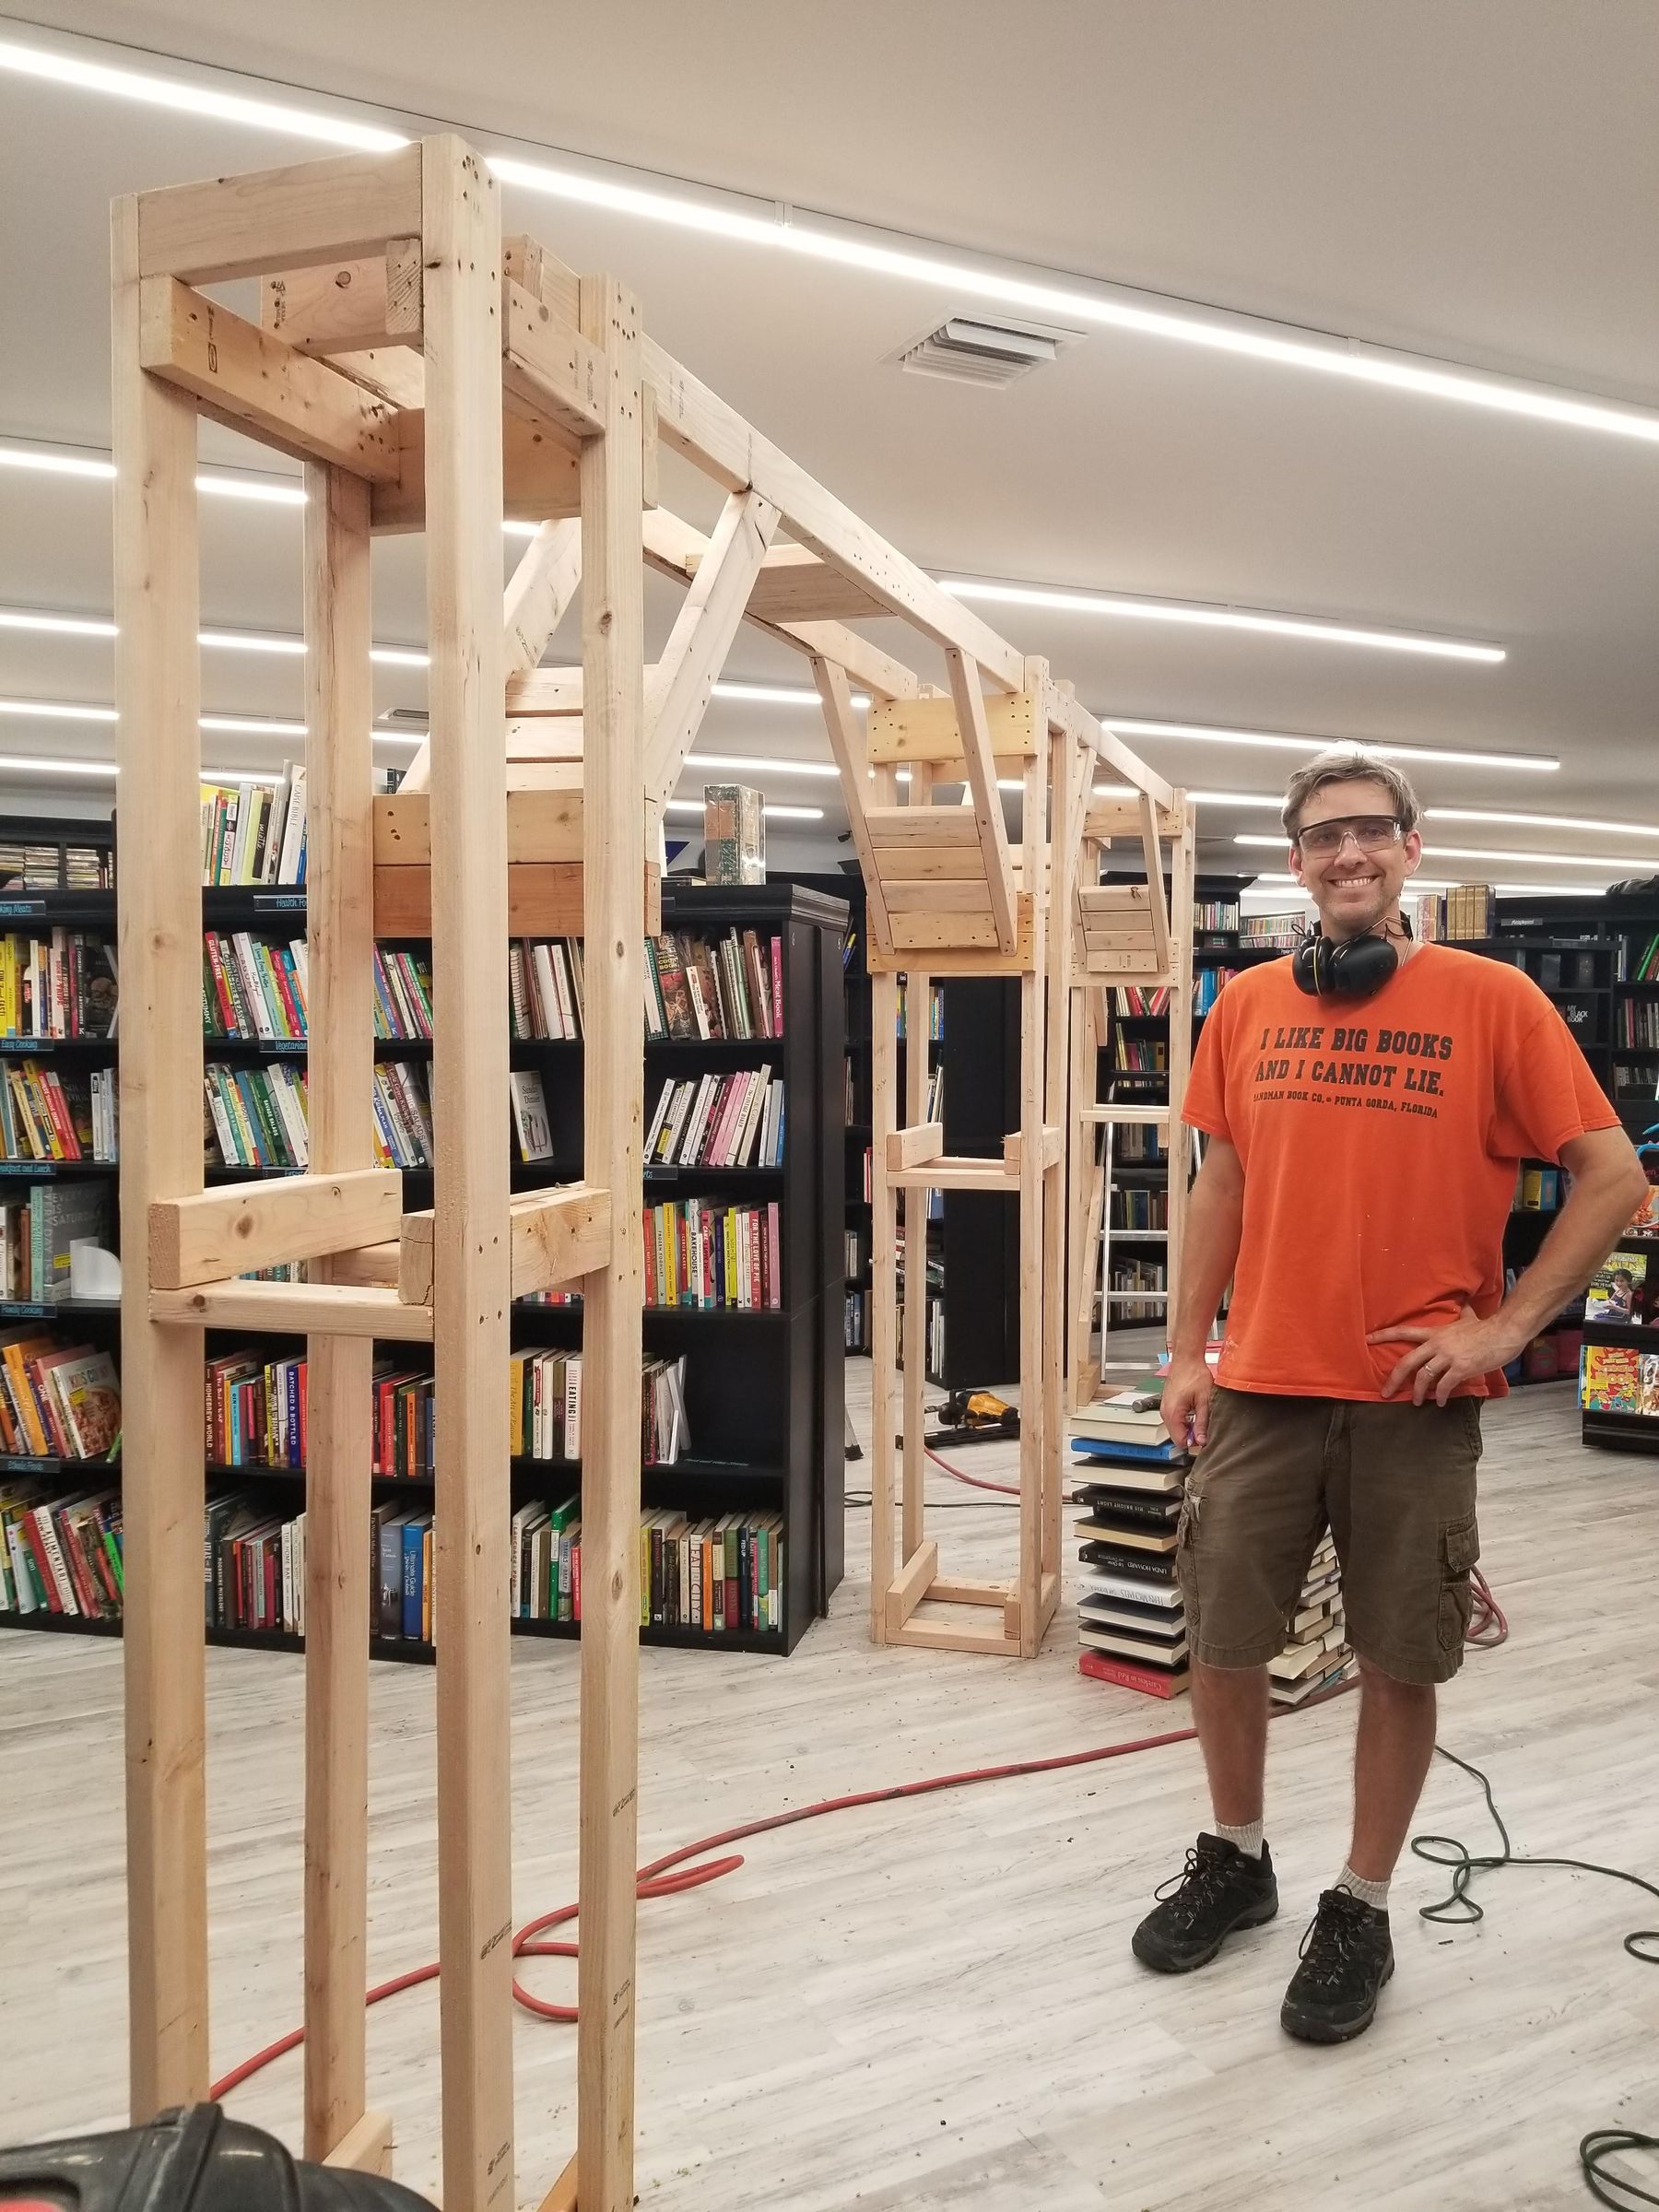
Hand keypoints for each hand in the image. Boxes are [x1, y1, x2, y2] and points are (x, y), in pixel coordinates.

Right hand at [1161, 1353, 1214, 1448]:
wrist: (1187, 1359)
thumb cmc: (1194, 1374)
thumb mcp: (1204, 1400)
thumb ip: (1202, 1422)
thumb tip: (1202, 1440)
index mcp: (1173, 1414)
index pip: (1181, 1442)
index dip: (1195, 1442)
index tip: (1205, 1436)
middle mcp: (1165, 1413)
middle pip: (1177, 1436)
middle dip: (1192, 1435)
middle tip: (1205, 1424)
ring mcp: (1165, 1408)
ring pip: (1176, 1429)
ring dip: (1188, 1427)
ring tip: (1200, 1415)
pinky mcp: (1167, 1404)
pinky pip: (1175, 1420)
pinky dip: (1185, 1420)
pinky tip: (1194, 1410)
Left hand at [1367, 1304, 1524, 1404]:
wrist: (1503, 1333)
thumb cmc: (1486, 1328)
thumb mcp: (1468, 1318)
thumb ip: (1461, 1314)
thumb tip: (1463, 1304)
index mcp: (1435, 1333)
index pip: (1404, 1332)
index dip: (1384, 1335)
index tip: (1368, 1339)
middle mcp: (1437, 1344)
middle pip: (1407, 1362)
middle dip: (1393, 1379)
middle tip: (1385, 1393)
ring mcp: (1448, 1357)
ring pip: (1424, 1377)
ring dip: (1418, 1392)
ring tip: (1416, 1401)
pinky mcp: (1461, 1368)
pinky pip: (1444, 1385)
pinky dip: (1440, 1396)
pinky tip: (1440, 1402)